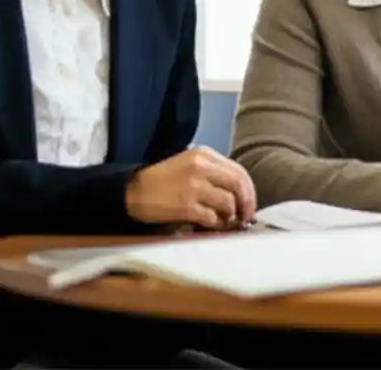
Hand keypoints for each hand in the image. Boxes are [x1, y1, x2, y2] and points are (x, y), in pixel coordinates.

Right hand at [125, 146, 256, 229]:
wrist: (132, 191)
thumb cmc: (162, 180)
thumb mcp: (188, 164)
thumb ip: (213, 172)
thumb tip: (240, 192)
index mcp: (203, 154)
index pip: (239, 171)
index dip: (249, 190)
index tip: (249, 203)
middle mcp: (200, 167)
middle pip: (238, 185)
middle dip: (246, 204)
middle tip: (244, 216)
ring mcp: (193, 186)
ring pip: (228, 203)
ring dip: (229, 216)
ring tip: (223, 221)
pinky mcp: (186, 206)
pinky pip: (212, 218)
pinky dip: (215, 224)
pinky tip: (210, 225)